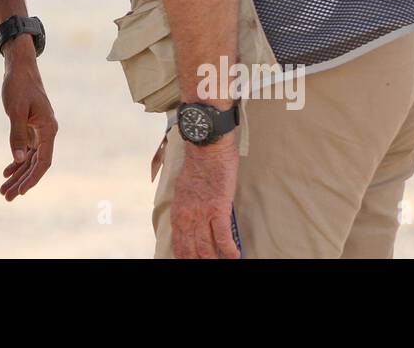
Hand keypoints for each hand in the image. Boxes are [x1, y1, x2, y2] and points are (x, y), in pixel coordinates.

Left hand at [0, 35, 56, 199]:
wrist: (20, 68)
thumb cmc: (19, 86)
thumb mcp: (16, 110)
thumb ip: (17, 134)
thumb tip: (19, 159)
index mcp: (48, 129)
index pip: (43, 161)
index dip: (32, 178)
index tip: (20, 192)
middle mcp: (47, 132)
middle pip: (36, 164)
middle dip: (22, 181)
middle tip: (6, 197)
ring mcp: (39, 131)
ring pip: (30, 159)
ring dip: (18, 175)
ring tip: (3, 190)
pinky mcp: (31, 128)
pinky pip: (26, 151)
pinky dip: (17, 162)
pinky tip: (7, 173)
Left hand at [171, 133, 239, 258]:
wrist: (206, 148)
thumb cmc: (198, 166)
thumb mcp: (184, 190)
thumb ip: (187, 208)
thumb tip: (194, 222)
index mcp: (178, 212)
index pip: (178, 244)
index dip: (184, 257)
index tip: (190, 262)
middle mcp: (187, 216)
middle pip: (190, 249)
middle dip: (198, 261)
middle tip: (207, 265)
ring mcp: (201, 213)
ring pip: (206, 247)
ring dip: (214, 259)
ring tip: (222, 264)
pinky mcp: (218, 208)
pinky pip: (223, 236)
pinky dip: (229, 249)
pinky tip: (235, 256)